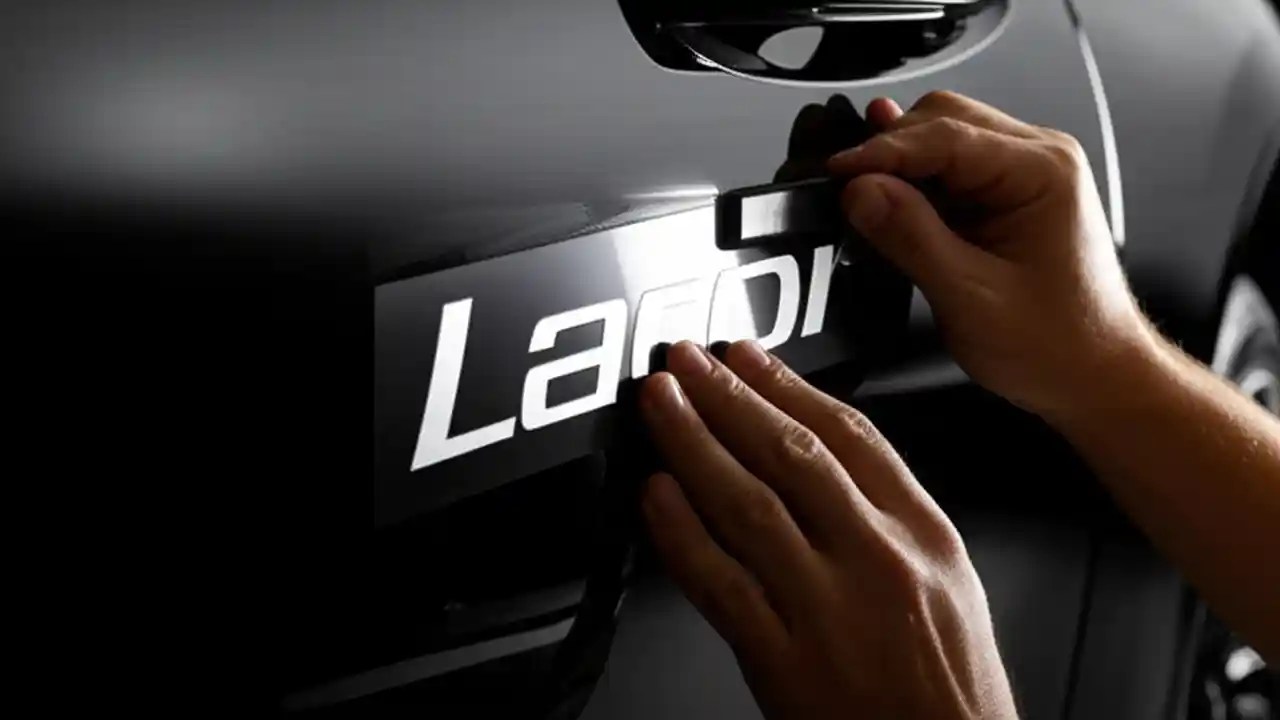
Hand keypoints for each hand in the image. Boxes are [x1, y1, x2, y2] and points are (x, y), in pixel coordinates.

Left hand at [639, 340, 1017, 719]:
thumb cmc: (952, 687)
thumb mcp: (949, 581)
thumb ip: (890, 515)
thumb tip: (824, 458)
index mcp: (925, 536)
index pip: (851, 435)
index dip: (788, 384)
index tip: (747, 356)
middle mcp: (877, 562)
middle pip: (791, 455)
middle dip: (730, 397)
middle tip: (687, 360)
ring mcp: (827, 610)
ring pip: (747, 504)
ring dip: (693, 443)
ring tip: (661, 404)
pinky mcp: (782, 661)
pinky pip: (718, 582)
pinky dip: (681, 533)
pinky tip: (657, 495)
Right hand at [829, 92, 1153, 418]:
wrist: (1095, 376)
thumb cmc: (1057, 344)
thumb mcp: (970, 297)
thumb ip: (912, 238)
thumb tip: (861, 191)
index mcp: (1043, 172)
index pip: (943, 135)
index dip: (880, 151)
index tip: (835, 173)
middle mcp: (1039, 159)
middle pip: (940, 120)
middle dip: (887, 152)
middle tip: (845, 193)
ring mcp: (1024, 174)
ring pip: (940, 140)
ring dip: (899, 169)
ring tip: (865, 206)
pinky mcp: (1006, 196)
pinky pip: (948, 170)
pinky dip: (912, 185)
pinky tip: (888, 207)